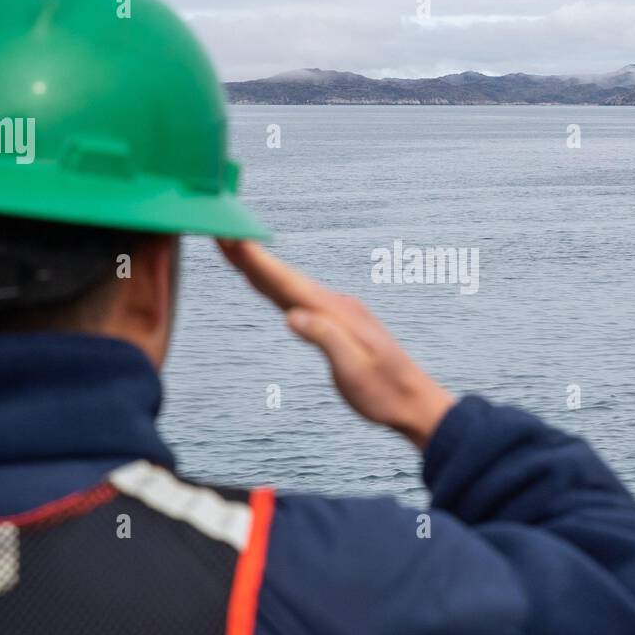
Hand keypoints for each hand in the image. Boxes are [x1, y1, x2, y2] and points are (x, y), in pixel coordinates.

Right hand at [217, 240, 455, 450]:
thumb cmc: (384, 392)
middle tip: (220, 232)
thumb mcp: (353, 370)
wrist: (414, 402)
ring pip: (290, 285)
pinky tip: (269, 284)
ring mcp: (337, 312)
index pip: (287, 283)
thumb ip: (324, 339)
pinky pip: (299, 298)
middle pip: (284, 277)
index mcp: (336, 313)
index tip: (232, 237)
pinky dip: (277, 286)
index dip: (256, 261)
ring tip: (234, 249)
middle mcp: (335, 306)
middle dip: (250, 255)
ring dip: (261, 267)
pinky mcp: (337, 323)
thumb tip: (292, 315)